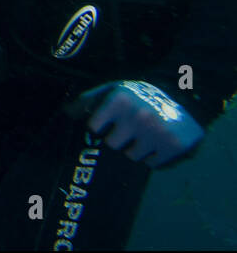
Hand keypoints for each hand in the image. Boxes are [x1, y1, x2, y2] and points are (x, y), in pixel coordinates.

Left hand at [79, 81, 203, 167]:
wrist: (185, 95)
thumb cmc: (140, 94)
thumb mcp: (113, 89)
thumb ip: (88, 100)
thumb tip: (66, 113)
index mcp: (119, 100)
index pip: (93, 127)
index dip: (99, 126)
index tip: (105, 122)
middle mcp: (137, 116)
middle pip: (112, 144)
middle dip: (118, 138)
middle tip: (128, 129)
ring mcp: (157, 133)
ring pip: (131, 156)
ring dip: (136, 148)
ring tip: (144, 134)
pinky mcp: (174, 146)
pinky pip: (152, 163)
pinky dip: (154, 156)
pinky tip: (158, 141)